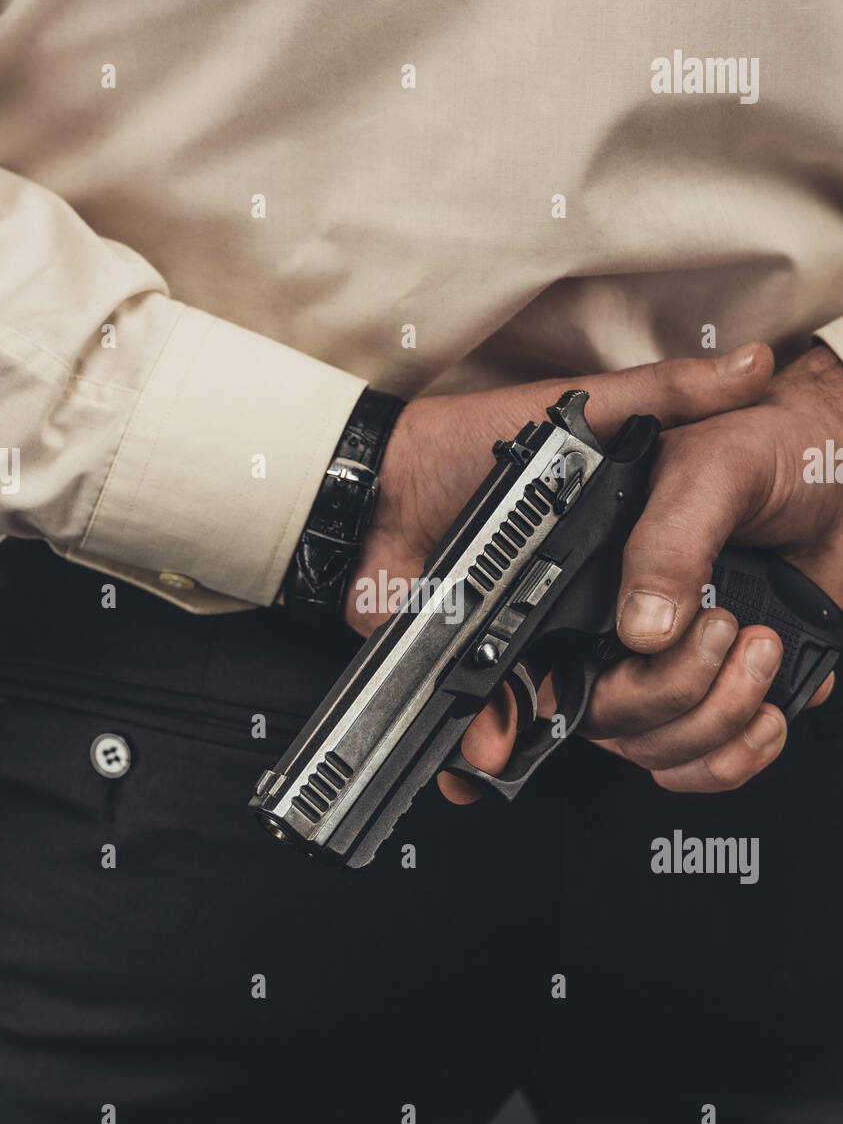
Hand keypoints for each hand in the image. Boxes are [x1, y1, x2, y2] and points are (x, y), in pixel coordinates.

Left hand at [344, 343, 777, 797]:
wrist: (371, 483)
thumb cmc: (466, 443)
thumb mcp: (578, 405)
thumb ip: (662, 391)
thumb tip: (751, 367)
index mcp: (606, 561)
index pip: (666, 621)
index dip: (688, 648)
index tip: (705, 649)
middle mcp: (568, 613)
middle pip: (618, 683)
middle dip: (628, 705)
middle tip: (619, 691)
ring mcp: (516, 645)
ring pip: (553, 715)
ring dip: (542, 734)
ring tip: (529, 734)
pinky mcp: (465, 667)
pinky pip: (482, 727)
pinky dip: (480, 750)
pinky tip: (480, 756)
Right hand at [576, 340, 841, 793]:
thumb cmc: (772, 451)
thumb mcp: (711, 474)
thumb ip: (669, 545)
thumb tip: (642, 628)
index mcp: (595, 581)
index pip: (555, 670)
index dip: (591, 690)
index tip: (650, 657)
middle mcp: (624, 637)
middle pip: (614, 726)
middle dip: (680, 697)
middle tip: (729, 628)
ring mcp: (677, 672)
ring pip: (663, 755)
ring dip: (720, 725)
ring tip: (764, 650)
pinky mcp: (731, 694)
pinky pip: (712, 765)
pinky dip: (747, 752)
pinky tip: (775, 705)